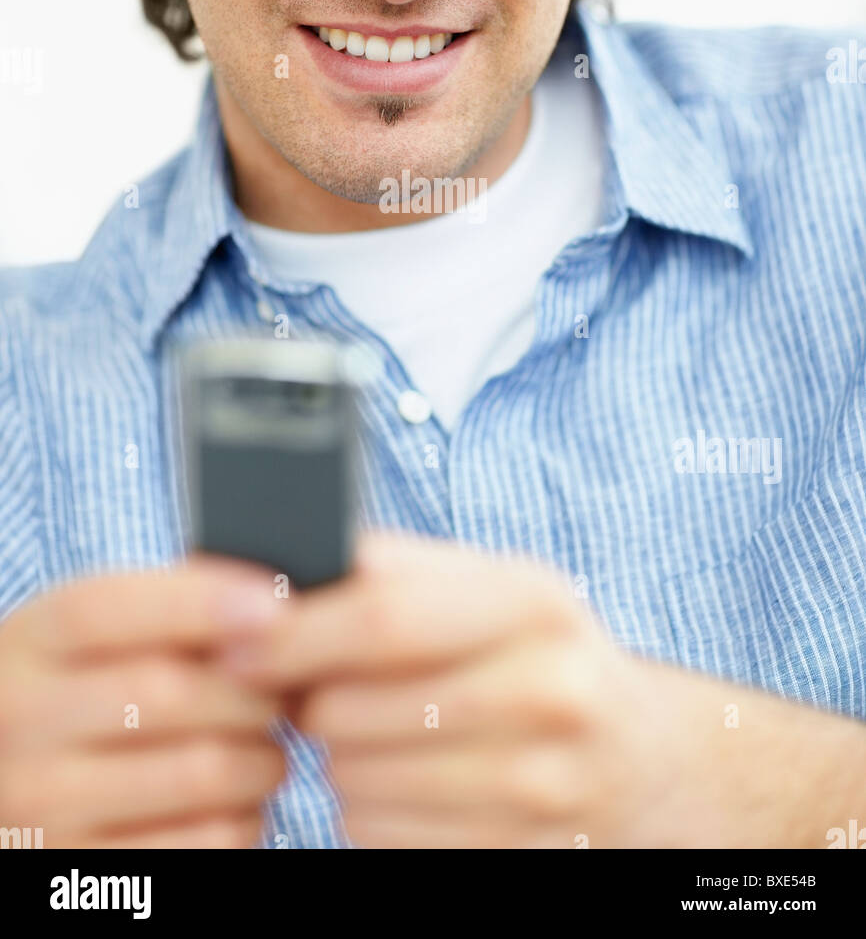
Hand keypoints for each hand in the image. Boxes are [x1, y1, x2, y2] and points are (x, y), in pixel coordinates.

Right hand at [0, 557, 288, 847]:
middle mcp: (21, 724)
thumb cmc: (88, 692)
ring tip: (262, 748)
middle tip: (279, 693)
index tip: (272, 608)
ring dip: (262, 758)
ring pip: (202, 772)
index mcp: (29, 644)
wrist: (22, 783)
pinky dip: (248, 817)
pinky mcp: (86, 868)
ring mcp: (44, 807)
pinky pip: (208, 841)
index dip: (197, 604)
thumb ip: (169, 605)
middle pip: (168, 692)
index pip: (103, 611)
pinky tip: (237, 802)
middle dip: (252, 689)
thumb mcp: (97, 637)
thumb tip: (266, 606)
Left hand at [217, 531, 662, 847]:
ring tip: (376, 732)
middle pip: (354, 711)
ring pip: (355, 784)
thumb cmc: (537, 654)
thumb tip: (272, 574)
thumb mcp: (493, 587)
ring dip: (337, 761)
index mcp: (532, 603)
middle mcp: (548, 694)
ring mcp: (541, 789)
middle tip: (309, 689)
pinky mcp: (515, 858)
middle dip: (306, 703)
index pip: (385, 617)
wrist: (644, 760)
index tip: (233, 641)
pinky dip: (368, 813)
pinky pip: (381, 840)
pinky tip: (405, 782)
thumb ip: (394, 569)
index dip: (294, 633)